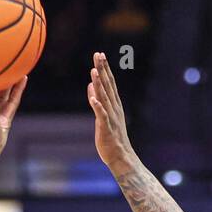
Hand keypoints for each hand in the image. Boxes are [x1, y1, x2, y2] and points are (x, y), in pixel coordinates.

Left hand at [87, 52, 133, 170]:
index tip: (100, 54)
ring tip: (94, 71)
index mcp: (113, 105)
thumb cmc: (112, 138)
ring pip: (104, 98)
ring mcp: (110, 117)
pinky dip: (98, 107)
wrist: (121, 156)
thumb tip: (90, 86)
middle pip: (107, 86)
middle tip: (98, 55)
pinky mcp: (106, 128)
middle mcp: (113, 108)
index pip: (109, 83)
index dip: (104, 68)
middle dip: (102, 70)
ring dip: (99, 84)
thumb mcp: (102, 116)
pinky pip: (101, 116)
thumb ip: (97, 101)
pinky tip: (93, 98)